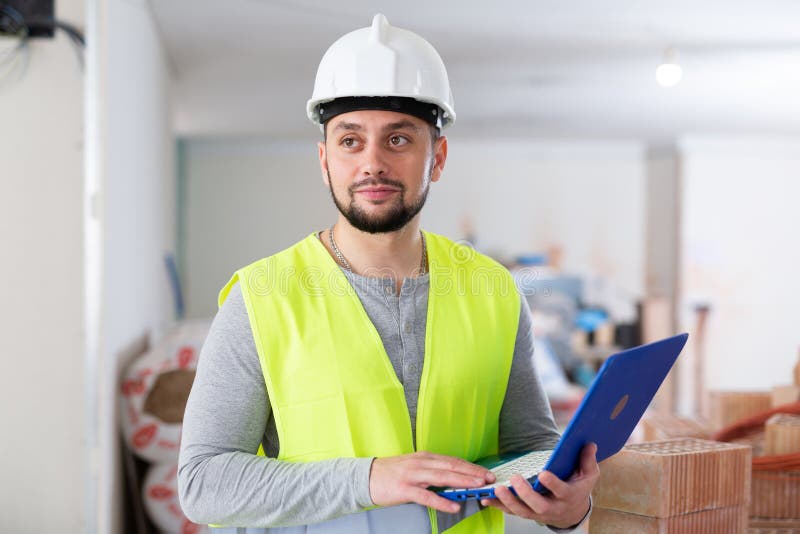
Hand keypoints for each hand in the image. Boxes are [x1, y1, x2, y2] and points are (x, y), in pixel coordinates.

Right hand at [369, 451, 495, 513]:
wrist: (366, 477)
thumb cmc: (391, 473)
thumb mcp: (414, 466)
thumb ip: (432, 470)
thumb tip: (454, 477)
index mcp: (425, 457)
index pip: (453, 460)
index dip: (471, 466)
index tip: (485, 472)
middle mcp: (421, 463)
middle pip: (452, 466)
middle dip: (472, 472)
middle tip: (488, 478)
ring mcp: (413, 475)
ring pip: (442, 477)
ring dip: (462, 482)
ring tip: (476, 487)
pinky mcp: (405, 489)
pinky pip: (427, 496)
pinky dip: (442, 501)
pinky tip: (453, 506)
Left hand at [480, 443, 598, 528]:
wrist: (573, 512)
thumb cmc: (578, 488)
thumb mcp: (588, 475)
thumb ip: (587, 460)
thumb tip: (590, 443)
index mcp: (568, 496)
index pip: (561, 491)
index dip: (552, 484)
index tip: (543, 473)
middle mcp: (553, 508)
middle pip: (538, 505)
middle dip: (525, 493)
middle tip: (515, 478)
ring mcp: (538, 513)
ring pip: (522, 511)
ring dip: (508, 501)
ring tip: (498, 488)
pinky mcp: (527, 513)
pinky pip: (511, 512)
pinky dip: (499, 506)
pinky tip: (487, 498)